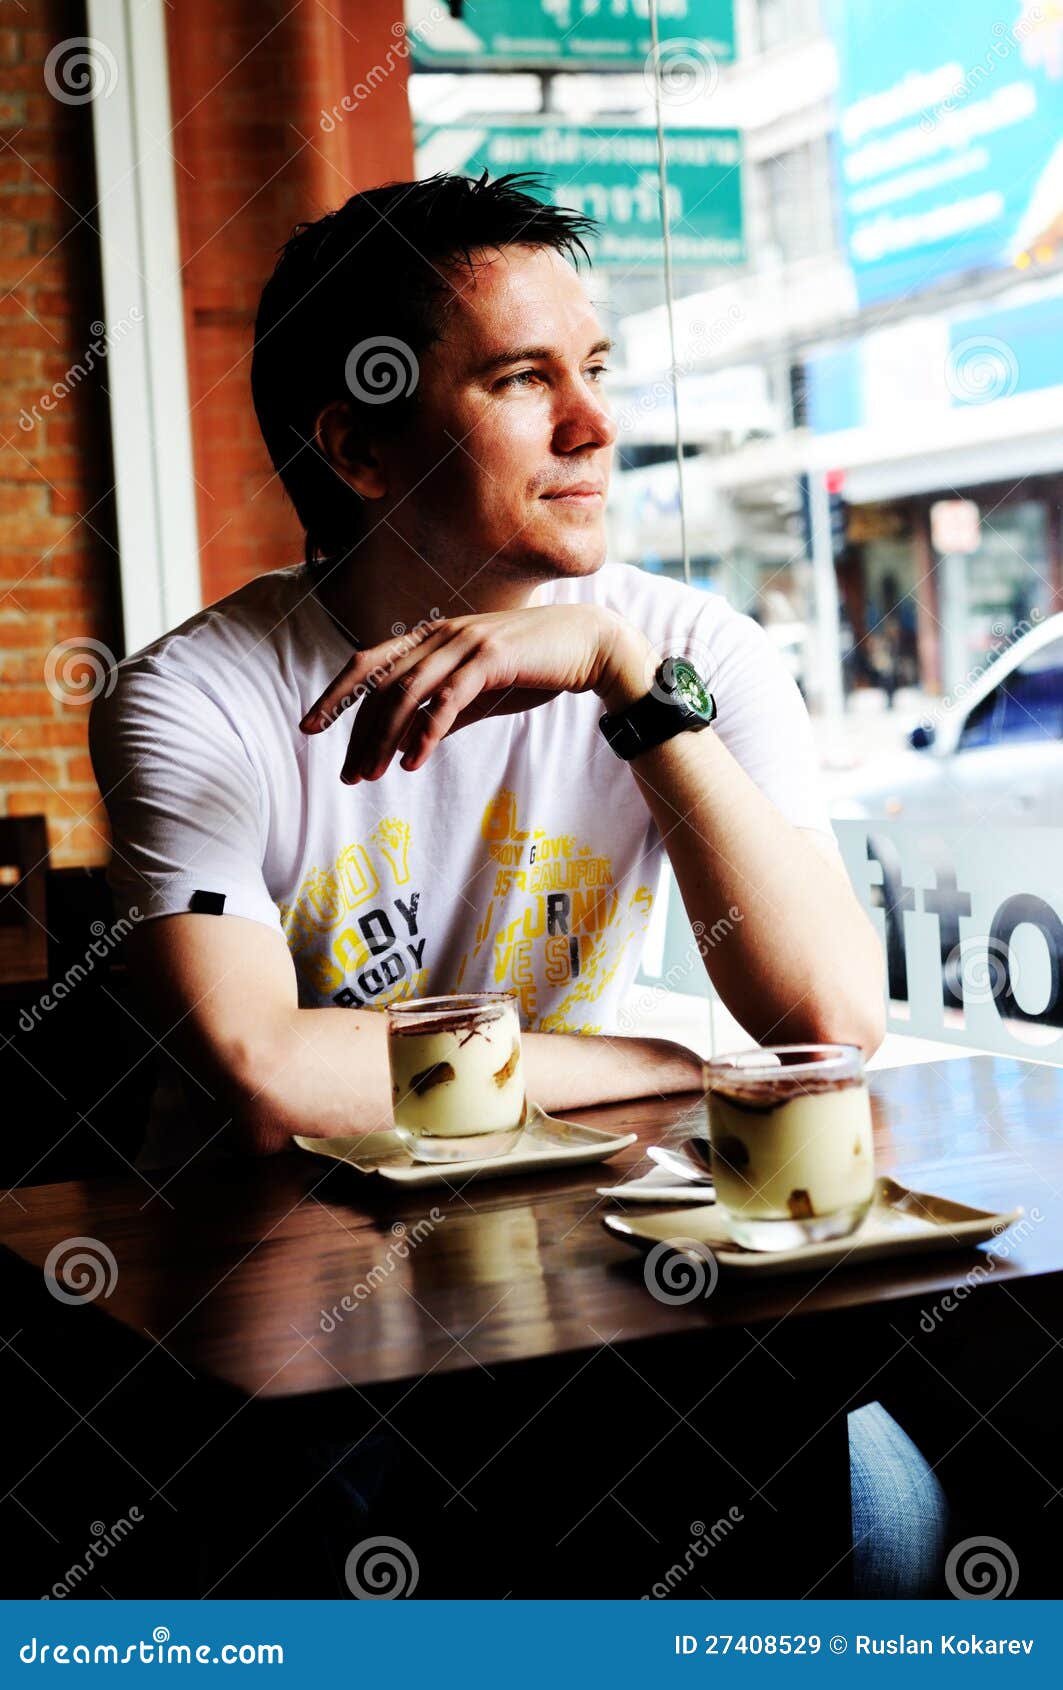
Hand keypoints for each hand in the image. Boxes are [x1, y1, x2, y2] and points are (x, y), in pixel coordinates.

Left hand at [299, 605, 653, 782]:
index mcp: (430, 639)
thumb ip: (445, 710)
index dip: (336, 695)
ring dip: (384, 738)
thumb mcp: (479, 693)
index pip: (367, 665)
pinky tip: (412, 761)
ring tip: (373, 774)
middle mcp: (439, 635)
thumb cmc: (533, 668)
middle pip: (379, 685)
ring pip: (406, 694)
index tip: (311, 728)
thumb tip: (413, 741)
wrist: (588, 646)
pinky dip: (425, 731)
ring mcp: (463, 644)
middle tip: (348, 774)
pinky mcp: (489, 659)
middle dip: (358, 733)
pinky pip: (446, 699)